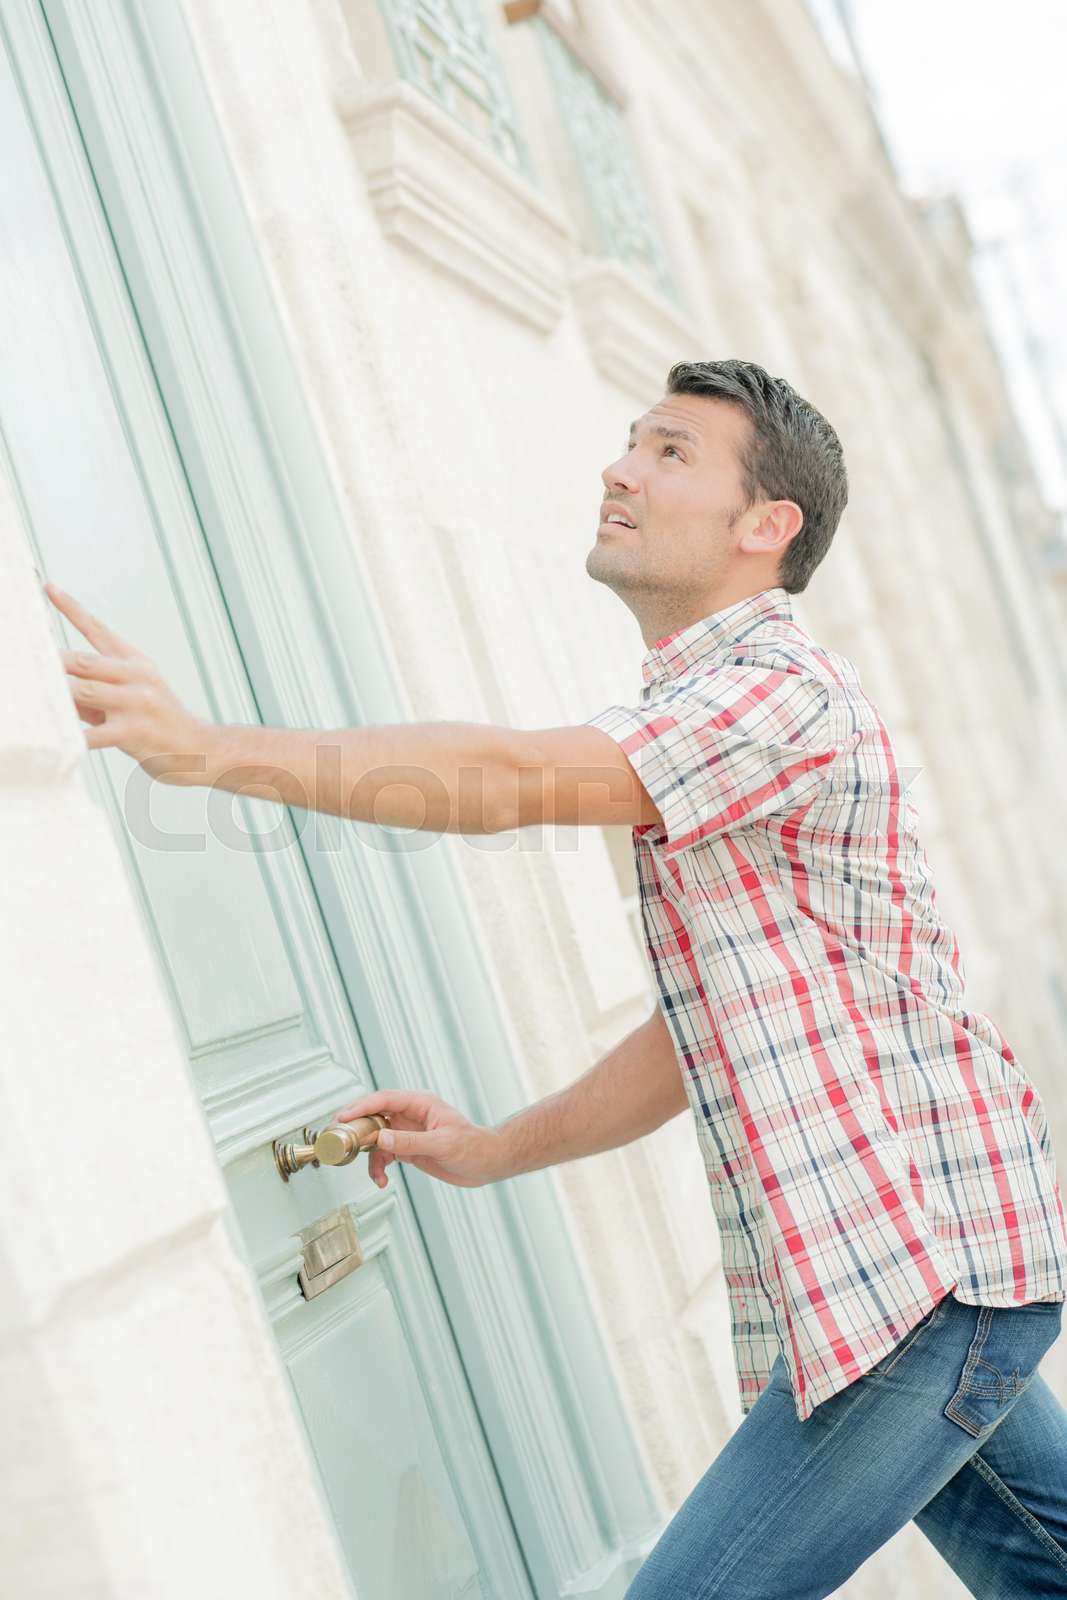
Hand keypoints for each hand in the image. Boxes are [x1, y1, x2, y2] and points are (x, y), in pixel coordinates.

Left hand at [45, 581, 208, 780]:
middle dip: (51, 660)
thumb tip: (56, 684)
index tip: (48, 588)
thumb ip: (94, 689)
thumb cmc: (157, 723)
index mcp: (135, 662)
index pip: (99, 629)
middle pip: (83, 660)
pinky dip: (73, 738)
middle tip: (23, 658)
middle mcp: (136, 676)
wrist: (199, 749)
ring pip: (84, 690)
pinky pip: (94, 734)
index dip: (72, 608)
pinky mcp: (135, 731)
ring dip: (55, 693)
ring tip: (29, 694)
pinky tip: (57, 740)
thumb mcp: (130, 696)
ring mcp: (136, 703)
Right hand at [335, 1088, 507, 1188]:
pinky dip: (378, 1168)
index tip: (343, 1118)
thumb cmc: (473, 1147)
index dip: (361, 1107)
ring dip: (369, 1156)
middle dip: (356, 1130)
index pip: (384, 1100)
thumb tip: (381, 1138)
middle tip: (339, 1142)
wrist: (487, 1164)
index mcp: (420, 1103)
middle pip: (373, 1116)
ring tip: (374, 1174)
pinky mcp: (408, 1148)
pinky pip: (384, 1155)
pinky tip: (382, 1181)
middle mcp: (410, 1114)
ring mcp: (407, 1131)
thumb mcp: (443, 1144)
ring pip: (375, 1138)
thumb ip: (411, 1141)